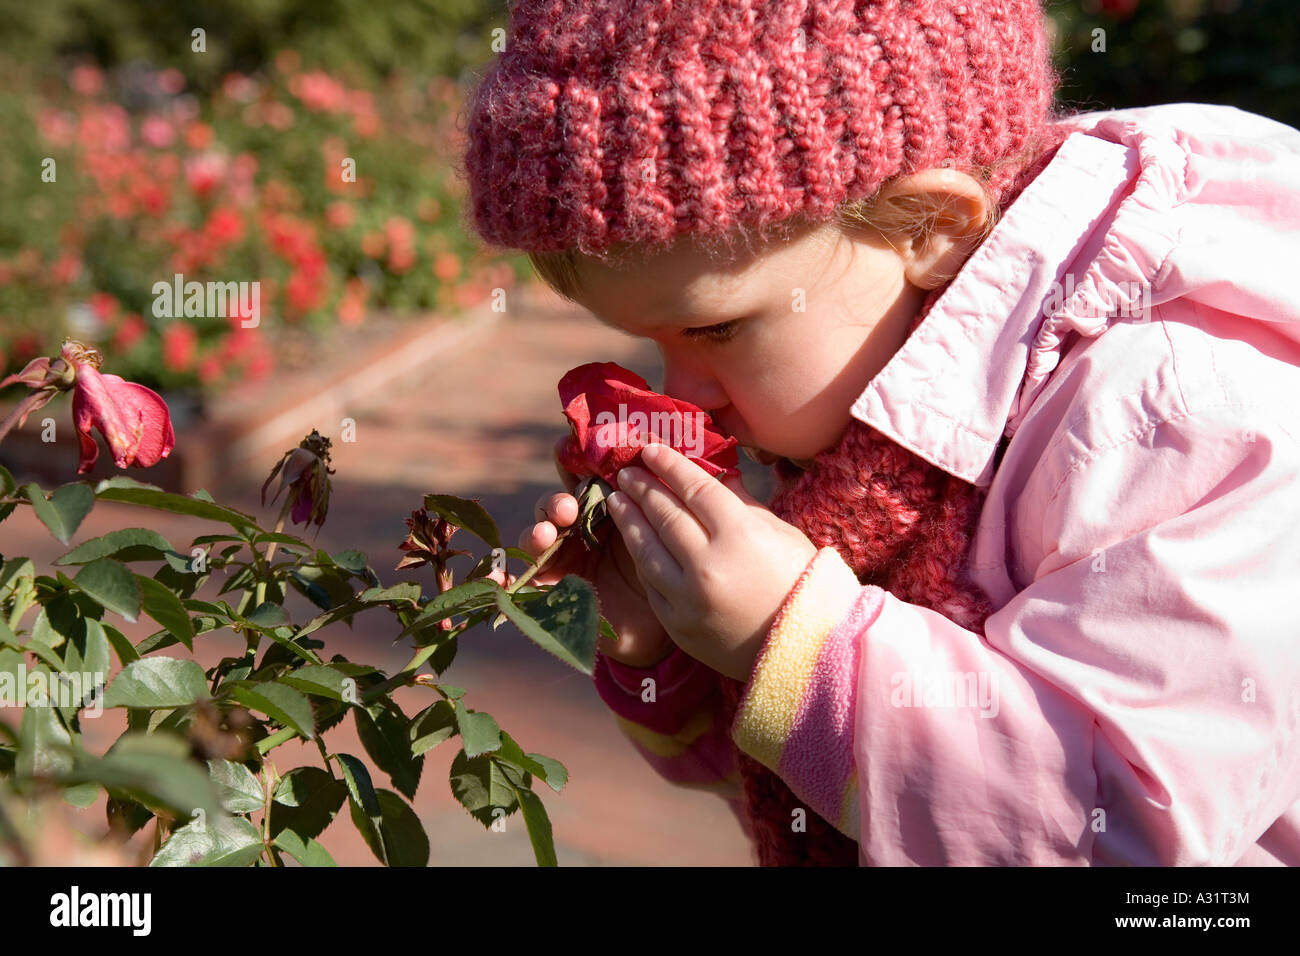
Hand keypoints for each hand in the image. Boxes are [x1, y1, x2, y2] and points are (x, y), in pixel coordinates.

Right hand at [489, 436, 675, 668]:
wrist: (663, 630)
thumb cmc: (668, 574)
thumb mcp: (665, 535)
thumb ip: (658, 500)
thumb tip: (667, 453)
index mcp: (607, 508)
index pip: (583, 479)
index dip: (572, 465)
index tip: (567, 451)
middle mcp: (580, 530)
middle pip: (555, 506)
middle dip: (556, 503)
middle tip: (568, 508)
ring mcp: (562, 560)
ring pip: (537, 536)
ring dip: (536, 532)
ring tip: (545, 536)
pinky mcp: (550, 591)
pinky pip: (520, 583)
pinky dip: (501, 578)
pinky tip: (496, 580)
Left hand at [604, 443, 817, 682]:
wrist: (805, 650)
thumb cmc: (801, 584)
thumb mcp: (781, 534)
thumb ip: (743, 503)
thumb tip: (716, 475)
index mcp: (739, 535)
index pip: (695, 488)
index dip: (670, 465)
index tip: (650, 450)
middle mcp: (707, 564)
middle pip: (665, 515)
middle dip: (643, 489)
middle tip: (626, 472)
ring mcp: (688, 598)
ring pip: (647, 550)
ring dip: (629, 521)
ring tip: (617, 501)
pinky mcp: (678, 625)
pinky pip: (652, 585)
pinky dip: (641, 560)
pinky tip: (635, 543)